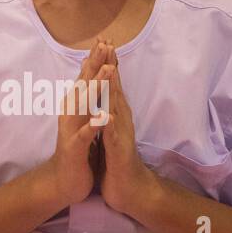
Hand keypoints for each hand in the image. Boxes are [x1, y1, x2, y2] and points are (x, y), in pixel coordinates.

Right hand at [46, 39, 112, 206]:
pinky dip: (93, 126)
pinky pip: (83, 135)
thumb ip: (85, 98)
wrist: (64, 181)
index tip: (106, 40)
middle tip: (105, 45)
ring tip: (107, 71)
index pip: (86, 79)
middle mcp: (71, 114)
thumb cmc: (78, 149)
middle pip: (83, 85)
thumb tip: (88, 75)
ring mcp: (71, 130)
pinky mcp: (74, 148)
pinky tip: (102, 117)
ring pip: (83, 105)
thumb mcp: (82, 119)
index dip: (95, 60)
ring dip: (95, 87)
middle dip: (95, 64)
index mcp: (76, 107)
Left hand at [98, 52, 151, 215]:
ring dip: (114, 90)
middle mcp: (121, 121)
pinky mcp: (118, 151)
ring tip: (110, 69)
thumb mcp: (109, 132)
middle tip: (109, 43)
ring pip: (116, 108)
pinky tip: (107, 115)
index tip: (103, 43)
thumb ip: (107, 113)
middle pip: (116, 89)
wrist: (128, 189)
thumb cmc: (117, 161)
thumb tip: (104, 96)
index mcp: (116, 115)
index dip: (108, 64)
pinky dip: (109, 125)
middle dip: (112, 67)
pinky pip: (113, 136)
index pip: (111, 85)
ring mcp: (120, 135)